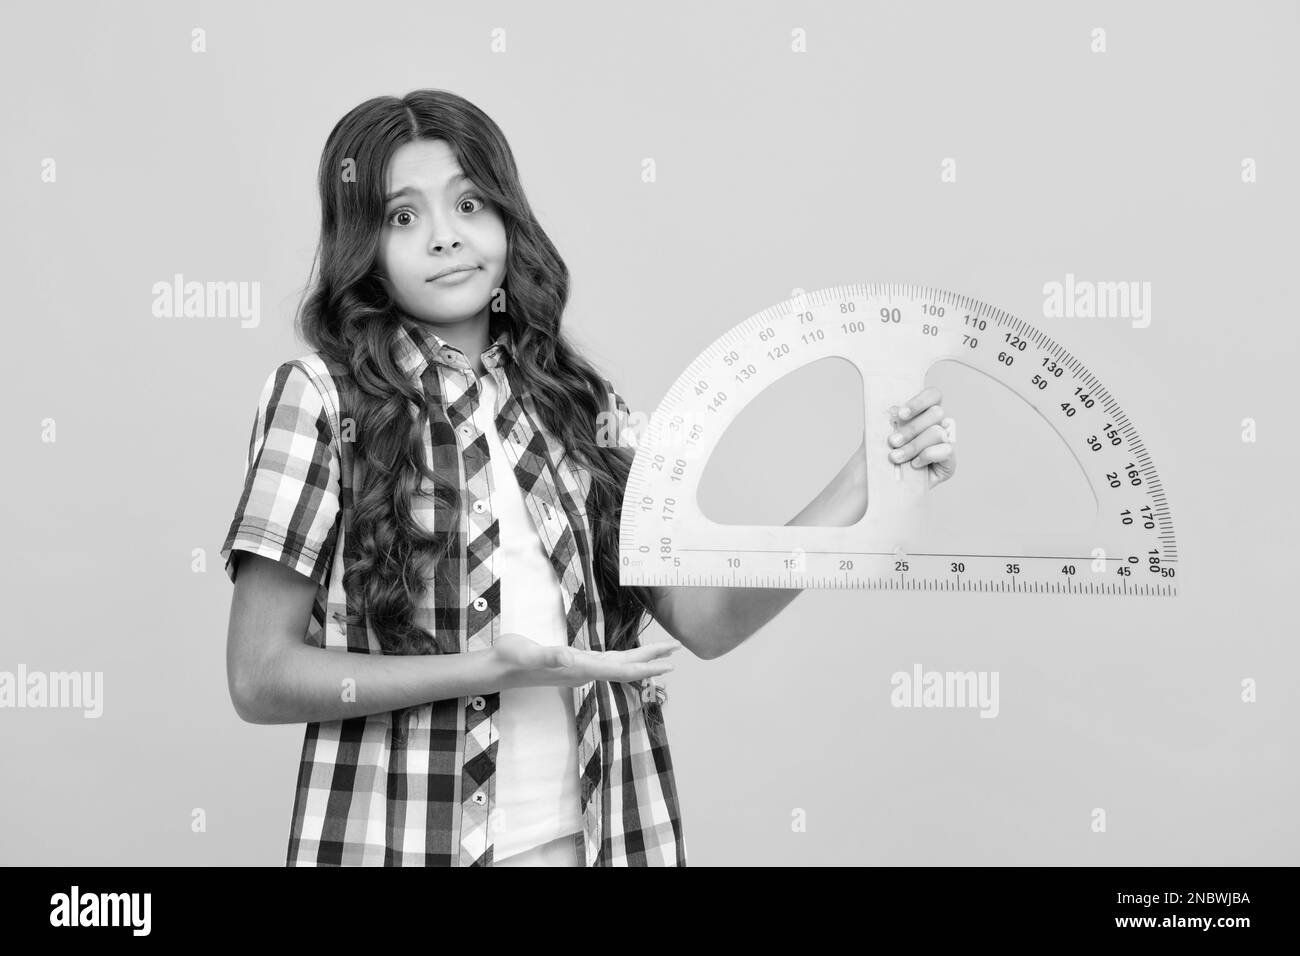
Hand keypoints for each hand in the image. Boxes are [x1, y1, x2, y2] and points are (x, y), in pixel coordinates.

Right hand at [493, 632, 681, 689]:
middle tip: (677, 651)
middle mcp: (585, 671)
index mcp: (580, 668)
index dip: (645, 667)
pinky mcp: (576, 663)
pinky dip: (625, 657)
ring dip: (642, 659)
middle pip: (626, 667)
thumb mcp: (528, 653)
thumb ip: (548, 656)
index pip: (620, 670)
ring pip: (619, 664)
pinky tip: (631, 655)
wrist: (499, 668)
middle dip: (652, 661)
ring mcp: (581, 668)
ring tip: (663, 653)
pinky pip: (608, 661)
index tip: (667, 664)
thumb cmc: (512, 658)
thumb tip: (569, 657)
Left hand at [886, 386, 956, 485]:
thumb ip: (886, 419)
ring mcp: (944, 444)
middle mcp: (936, 425)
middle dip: (911, 428)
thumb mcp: (877, 433)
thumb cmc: (877, 456)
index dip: (919, 402)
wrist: (875, 484)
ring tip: (895, 457)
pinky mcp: (949, 463)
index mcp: (922, 413)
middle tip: (892, 441)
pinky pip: (946, 450)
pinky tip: (914, 464)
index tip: (900, 413)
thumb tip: (891, 408)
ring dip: (914, 445)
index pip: (933, 396)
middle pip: (936, 413)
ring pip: (937, 432)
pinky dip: (927, 455)